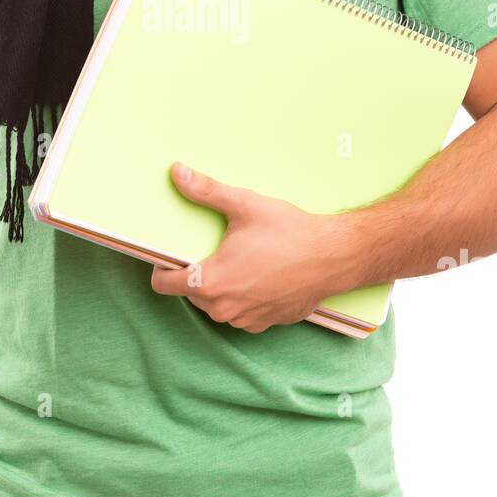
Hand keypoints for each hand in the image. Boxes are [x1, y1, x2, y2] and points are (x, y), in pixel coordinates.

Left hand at [150, 163, 347, 332]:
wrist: (334, 257)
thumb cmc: (289, 232)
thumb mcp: (244, 205)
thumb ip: (206, 191)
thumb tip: (178, 172)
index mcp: (210, 282)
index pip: (164, 284)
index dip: (163, 267)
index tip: (171, 254)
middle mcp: (223, 308)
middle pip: (190, 293)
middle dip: (197, 273)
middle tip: (216, 248)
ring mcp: (244, 319)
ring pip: (216, 304)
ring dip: (221, 286)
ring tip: (242, 260)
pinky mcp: (264, 323)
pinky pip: (241, 311)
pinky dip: (244, 297)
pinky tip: (260, 275)